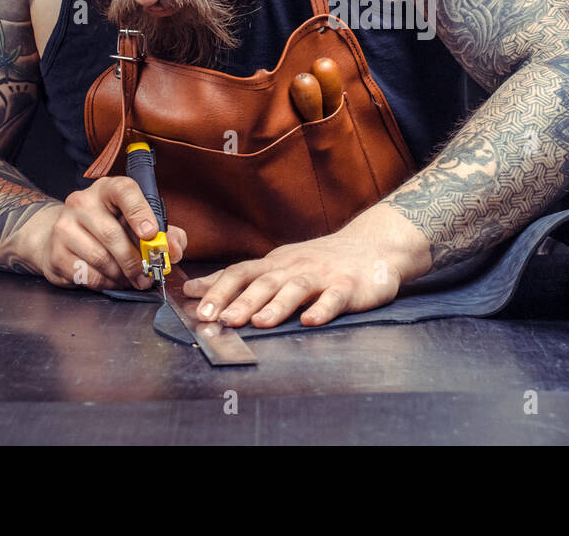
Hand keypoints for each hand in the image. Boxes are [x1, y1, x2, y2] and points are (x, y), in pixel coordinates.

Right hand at [26, 176, 186, 290]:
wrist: (60, 237)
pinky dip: (105, 283)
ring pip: (100, 258)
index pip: (124, 191)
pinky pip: (86, 274)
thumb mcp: (138, 222)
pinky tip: (112, 281)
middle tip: (148, 275)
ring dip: (121, 275)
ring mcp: (64, 227)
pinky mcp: (55, 253)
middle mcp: (82, 203)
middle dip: (135, 260)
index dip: (140, 212)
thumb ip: (164, 233)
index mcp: (107, 189)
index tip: (151, 233)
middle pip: (112, 234)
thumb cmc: (109, 227)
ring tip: (131, 279)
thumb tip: (174, 250)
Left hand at [181, 229, 404, 327]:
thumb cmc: (320, 261)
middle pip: (265, 281)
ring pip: (297, 288)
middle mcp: (295, 267)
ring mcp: (323, 276)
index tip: (196, 308)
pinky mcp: (349, 287)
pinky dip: (322, 309)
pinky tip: (311, 322)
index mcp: (275, 263)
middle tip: (221, 320)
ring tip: (260, 322)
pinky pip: (334, 298)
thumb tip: (195, 291)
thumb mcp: (277, 264)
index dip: (218, 289)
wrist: (373, 246)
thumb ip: (240, 279)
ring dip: (277, 305)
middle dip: (241, 301)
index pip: (241, 272)